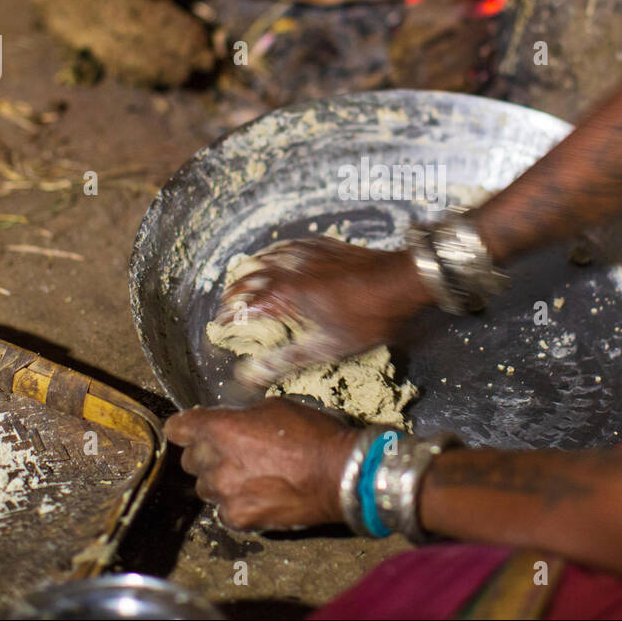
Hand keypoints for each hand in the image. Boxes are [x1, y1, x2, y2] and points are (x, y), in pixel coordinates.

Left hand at [164, 398, 357, 530]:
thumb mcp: (276, 408)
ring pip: (205, 487)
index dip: (184, 427)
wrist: (340, 475)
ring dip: (220, 481)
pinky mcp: (238, 518)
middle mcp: (216, 461)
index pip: (177, 428)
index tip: (189, 429)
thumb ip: (243, 417)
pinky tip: (258, 496)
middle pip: (190, 460)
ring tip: (249, 477)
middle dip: (207, 454)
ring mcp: (225, 493)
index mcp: (221, 428)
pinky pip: (223, 511)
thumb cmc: (313, 437)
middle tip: (233, 453)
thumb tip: (231, 422)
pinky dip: (236, 504)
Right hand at [214, 238, 431, 386]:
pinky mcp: (322, 244)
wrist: (401, 280)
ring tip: (244, 284)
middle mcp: (287, 267)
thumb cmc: (366, 317)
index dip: (228, 318)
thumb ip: (286, 360)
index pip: (243, 305)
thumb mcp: (326, 347)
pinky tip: (276, 259)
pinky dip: (272, 255)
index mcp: (284, 292)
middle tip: (228, 307)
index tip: (220, 327)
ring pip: (265, 257)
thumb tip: (251, 376)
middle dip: (234, 293)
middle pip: (248, 277)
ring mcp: (305, 252)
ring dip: (250, 272)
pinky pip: (286, 246)